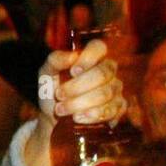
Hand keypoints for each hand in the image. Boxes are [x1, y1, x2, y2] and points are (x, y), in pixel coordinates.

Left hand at [23, 38, 126, 165]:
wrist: (53, 117)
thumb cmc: (52, 90)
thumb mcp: (46, 73)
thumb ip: (56, 60)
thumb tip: (73, 56)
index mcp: (92, 57)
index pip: (99, 47)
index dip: (88, 58)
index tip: (73, 72)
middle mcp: (108, 71)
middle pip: (102, 73)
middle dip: (77, 87)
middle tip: (59, 95)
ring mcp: (115, 89)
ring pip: (105, 94)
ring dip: (79, 103)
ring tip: (61, 110)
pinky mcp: (118, 108)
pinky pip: (111, 110)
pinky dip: (91, 116)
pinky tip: (77, 118)